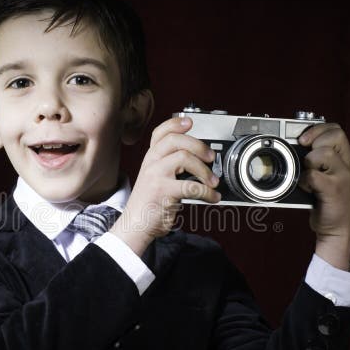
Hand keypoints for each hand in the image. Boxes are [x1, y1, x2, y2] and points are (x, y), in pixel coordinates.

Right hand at [111, 116, 219, 255]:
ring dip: (205, 170)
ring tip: (213, 181)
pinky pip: (191, 186)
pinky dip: (207, 192)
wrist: (135, 226)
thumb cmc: (149, 205)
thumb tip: (200, 159)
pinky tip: (212, 197)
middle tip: (211, 158)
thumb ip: (171, 166)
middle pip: (175, 140)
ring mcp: (155, 176)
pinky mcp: (163, 192)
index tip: (190, 122)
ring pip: (184, 158)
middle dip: (199, 146)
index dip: (175, 124)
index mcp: (150, 158)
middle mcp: (151, 163)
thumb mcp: (156, 179)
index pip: (160, 133)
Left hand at [297, 123, 349, 269]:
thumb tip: (294, 145)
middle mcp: (346, 165)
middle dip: (316, 141)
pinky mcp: (334, 190)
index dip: (319, 129)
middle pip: (335, 136)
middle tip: (307, 157)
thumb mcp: (326, 175)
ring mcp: (342, 176)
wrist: (336, 228)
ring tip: (308, 175)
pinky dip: (305, 180)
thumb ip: (317, 159)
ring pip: (324, 153)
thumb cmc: (327, 200)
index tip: (303, 139)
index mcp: (344, 158)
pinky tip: (306, 188)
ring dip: (309, 162)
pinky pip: (314, 175)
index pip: (336, 130)